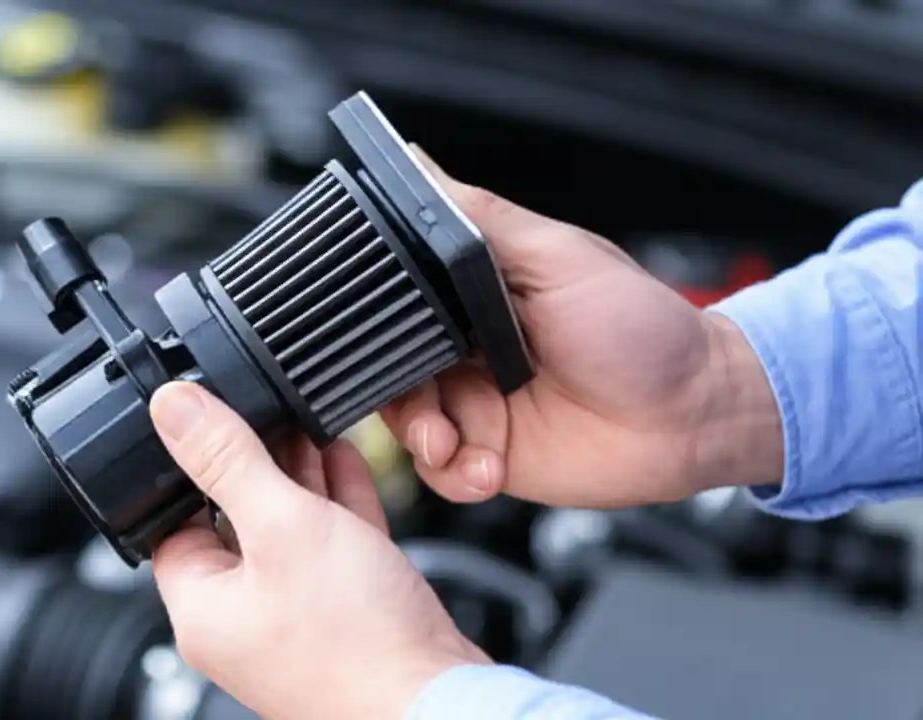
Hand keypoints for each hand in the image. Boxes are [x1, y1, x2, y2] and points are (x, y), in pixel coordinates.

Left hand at [149, 382, 487, 719]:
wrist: (438, 703)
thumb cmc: (356, 646)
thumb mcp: (283, 525)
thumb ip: (228, 459)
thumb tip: (172, 408)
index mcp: (203, 609)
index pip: (173, 521)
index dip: (191, 467)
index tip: (209, 419)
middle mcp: (243, 620)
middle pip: (235, 521)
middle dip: (256, 462)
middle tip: (268, 412)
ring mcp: (296, 620)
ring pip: (288, 532)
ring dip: (300, 478)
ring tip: (307, 425)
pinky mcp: (345, 618)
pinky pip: (332, 549)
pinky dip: (337, 505)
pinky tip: (345, 464)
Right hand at [380, 150, 782, 507]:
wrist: (697, 415)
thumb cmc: (643, 328)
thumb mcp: (559, 257)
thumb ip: (482, 220)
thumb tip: (415, 162)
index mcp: (474, 293)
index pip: (398, 302)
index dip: (379, 321)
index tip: (376, 337)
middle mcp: (467, 348)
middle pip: (390, 366)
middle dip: (395, 393)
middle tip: (426, 406)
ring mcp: (478, 404)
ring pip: (408, 422)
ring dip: (421, 437)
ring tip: (453, 444)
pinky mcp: (493, 456)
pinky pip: (442, 473)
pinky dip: (453, 476)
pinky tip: (488, 470)